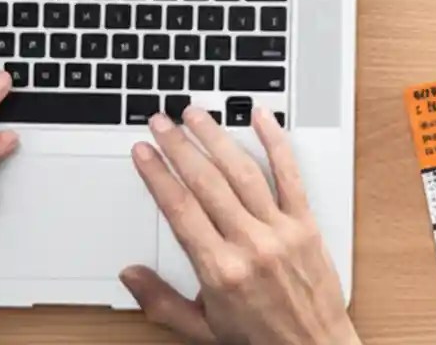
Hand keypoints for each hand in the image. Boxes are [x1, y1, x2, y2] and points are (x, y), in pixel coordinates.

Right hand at [120, 106, 358, 344]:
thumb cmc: (260, 340)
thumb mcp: (201, 330)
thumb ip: (161, 302)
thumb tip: (130, 274)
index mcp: (220, 270)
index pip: (180, 209)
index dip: (157, 175)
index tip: (143, 152)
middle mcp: (250, 245)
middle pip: (206, 182)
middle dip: (179, 146)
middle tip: (161, 122)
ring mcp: (280, 231)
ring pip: (243, 172)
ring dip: (216, 137)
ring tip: (196, 114)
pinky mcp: (306, 224)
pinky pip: (290, 176)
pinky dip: (276, 143)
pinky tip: (261, 118)